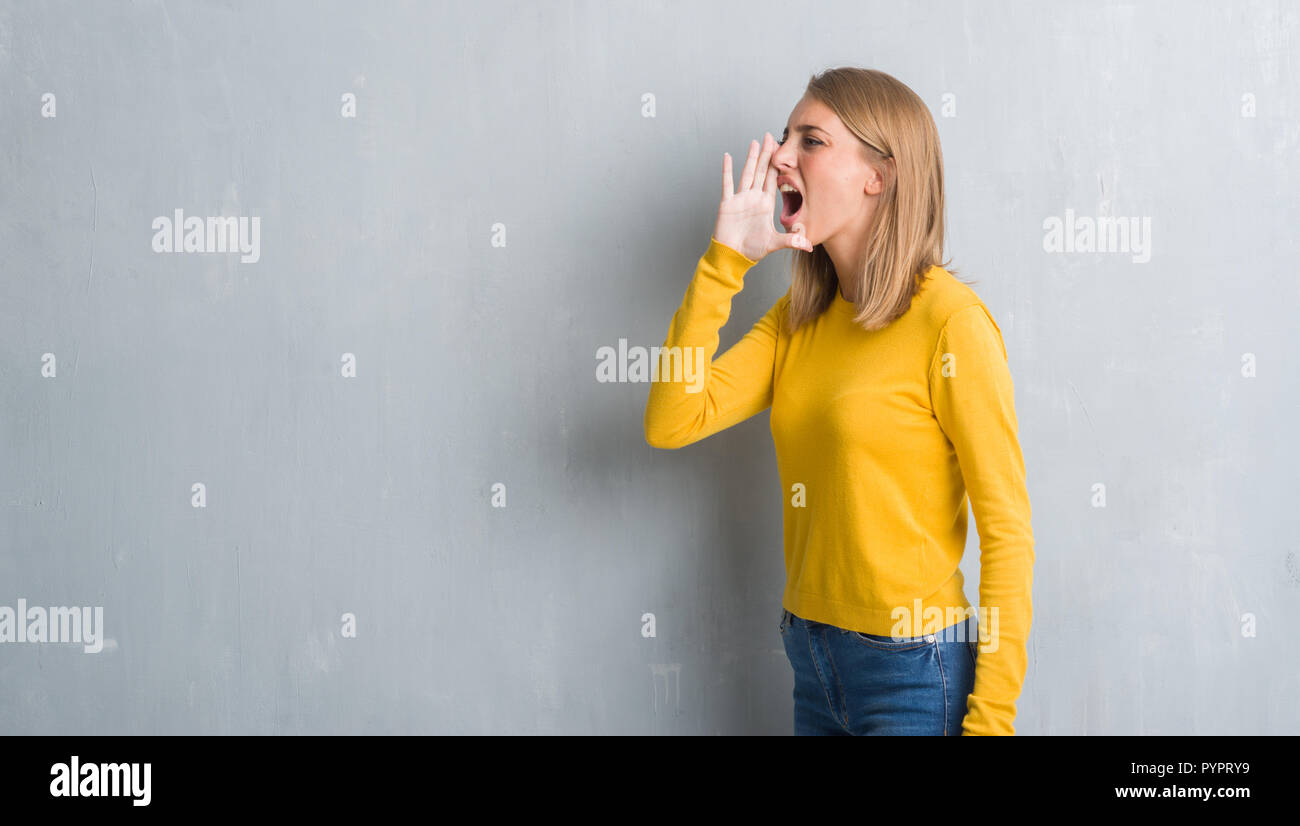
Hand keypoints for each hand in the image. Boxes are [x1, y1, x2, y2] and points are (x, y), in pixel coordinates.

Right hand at [713, 132, 812, 261]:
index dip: (778, 164)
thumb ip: (790, 241)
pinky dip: (727, 170)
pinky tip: (727, 157)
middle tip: (770, 136)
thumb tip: (808, 245)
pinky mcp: (727, 203)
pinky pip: (727, 183)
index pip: (774, 179)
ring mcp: (740, 199)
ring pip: (747, 173)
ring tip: (755, 142)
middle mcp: (754, 197)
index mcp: (766, 203)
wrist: (733, 256)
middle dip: (766, 154)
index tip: (782, 149)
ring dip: (751, 157)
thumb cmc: (752, 250)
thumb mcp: (774, 243)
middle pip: (762, 171)